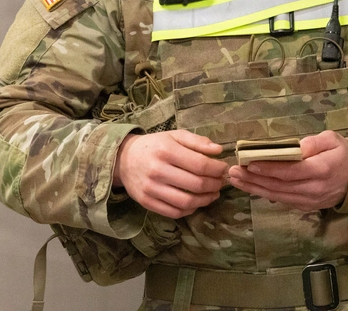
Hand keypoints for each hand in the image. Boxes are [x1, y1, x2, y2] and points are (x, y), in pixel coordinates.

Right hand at [113, 130, 227, 218]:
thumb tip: (218, 151)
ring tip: (213, 194)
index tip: (223, 168)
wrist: (124, 159)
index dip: (217, 169)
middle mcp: (158, 170)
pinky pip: (174, 212)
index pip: (200, 164)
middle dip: (215, 185)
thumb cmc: (155, 145)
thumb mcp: (175, 136)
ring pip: (187, 201)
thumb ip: (197, 141)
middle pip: (196, 184)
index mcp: (166, 150)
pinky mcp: (147, 202)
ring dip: (206, 200)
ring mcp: (151, 189)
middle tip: (221, 182)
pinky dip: (190, 209)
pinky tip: (196, 202)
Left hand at [228, 130, 347, 211]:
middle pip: (279, 186)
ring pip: (277, 196)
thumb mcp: (332, 139)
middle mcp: (314, 189)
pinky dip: (264, 194)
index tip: (249, 163)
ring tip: (235, 180)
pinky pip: (282, 201)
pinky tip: (250, 187)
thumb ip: (314, 142)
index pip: (290, 172)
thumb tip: (296, 147)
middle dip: (254, 179)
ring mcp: (309, 201)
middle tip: (232, 171)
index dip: (268, 168)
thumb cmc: (341, 153)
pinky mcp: (305, 207)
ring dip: (254, 188)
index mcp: (321, 170)